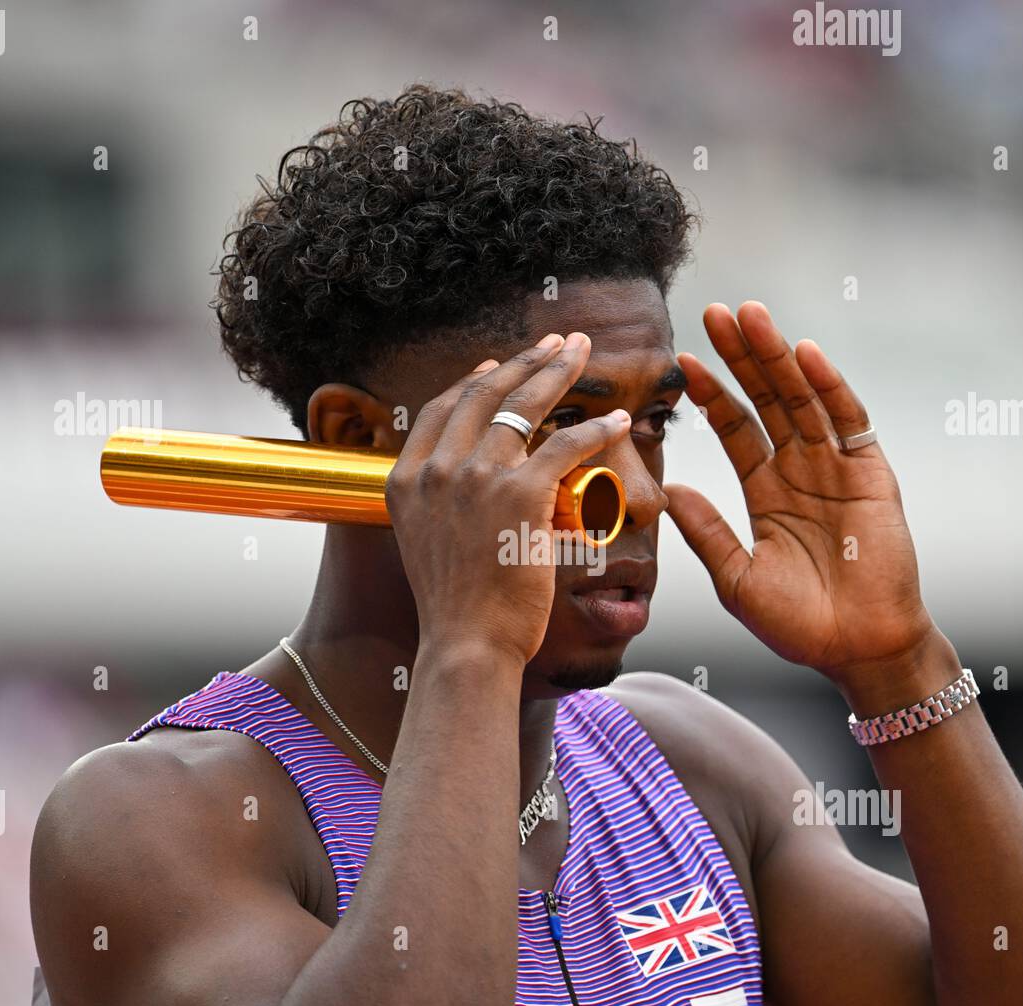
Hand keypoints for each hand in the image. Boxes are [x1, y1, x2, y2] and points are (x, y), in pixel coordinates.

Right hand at [387, 332, 631, 665]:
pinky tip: (615, 421)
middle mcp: (435, 470)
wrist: (466, 645)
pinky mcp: (520, 494)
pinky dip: (594, 429)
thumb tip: (475, 490)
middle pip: (483, 394)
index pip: (442, 410)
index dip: (474, 382)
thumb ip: (442, 506)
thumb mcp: (427, 545)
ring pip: (523, 406)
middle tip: (556, 343)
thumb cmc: (458, 608)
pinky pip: (565, 445)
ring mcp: (475, 478)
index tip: (498, 365)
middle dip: (524, 360)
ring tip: (583, 353)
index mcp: (407, 480)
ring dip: (559, 372)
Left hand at [664, 302, 935, 682]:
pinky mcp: (870, 473)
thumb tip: (670, 489)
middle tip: (714, 312)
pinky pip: (848, 420)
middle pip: (766, 399)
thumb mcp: (736, 578)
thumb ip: (706, 533)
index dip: (710, 394)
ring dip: (777, 356)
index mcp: (767, 490)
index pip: (735, 428)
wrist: (856, 649)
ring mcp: (836, 467)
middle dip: (741, 356)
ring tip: (750, 315)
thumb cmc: (798, 623)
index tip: (680, 362)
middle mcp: (800, 469)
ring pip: (802, 398)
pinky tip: (804, 352)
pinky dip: (829, 385)